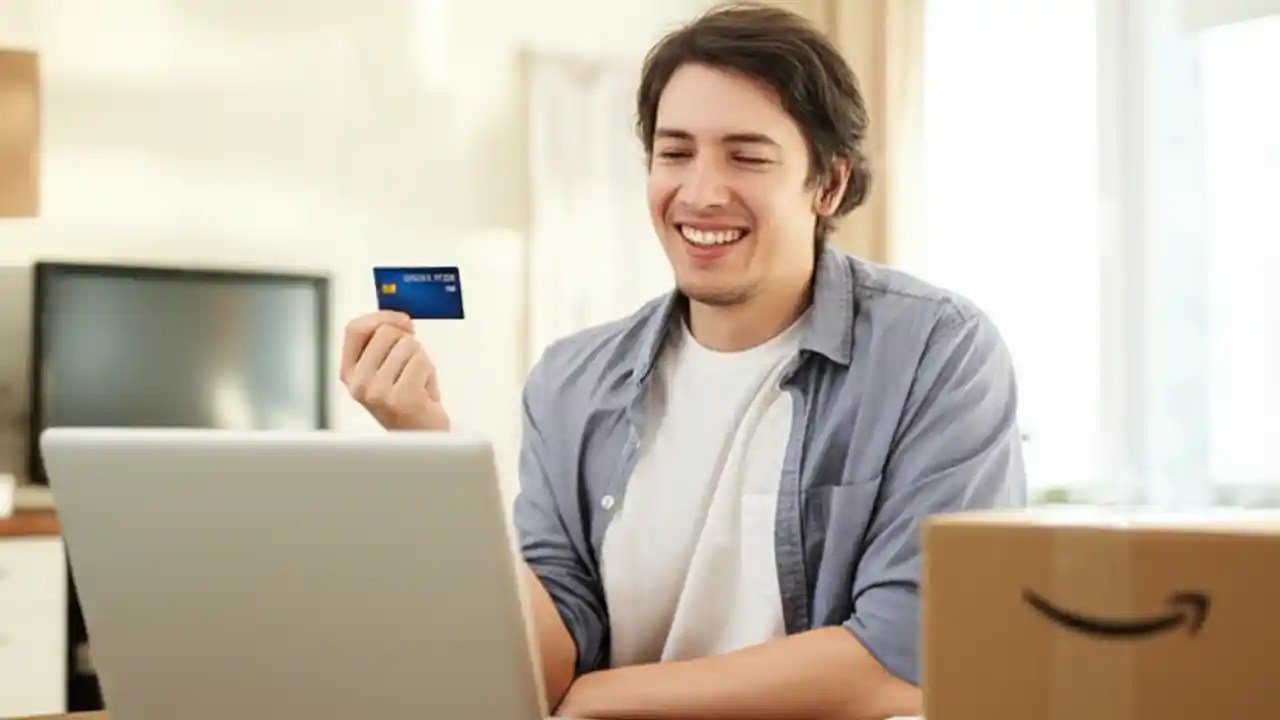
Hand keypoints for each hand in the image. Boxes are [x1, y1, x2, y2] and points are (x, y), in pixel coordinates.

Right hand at [340, 311, 450, 430]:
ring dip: (421, 361)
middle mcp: (359, 383)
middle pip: (386, 332)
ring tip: (417, 383)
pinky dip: (430, 374)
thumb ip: (382, 344)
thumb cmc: (407, 403)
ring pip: (409, 345)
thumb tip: (399, 319)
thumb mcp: (383, 371)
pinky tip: (425, 392)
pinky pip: (422, 362)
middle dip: (408, 342)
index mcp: (350, 373)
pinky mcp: (402, 398)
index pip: (355, 329)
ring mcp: (378, 392)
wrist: (421, 438)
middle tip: (411, 366)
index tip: (402, 321)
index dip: (381, 317)